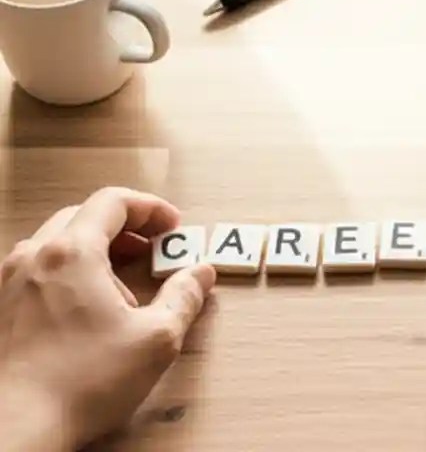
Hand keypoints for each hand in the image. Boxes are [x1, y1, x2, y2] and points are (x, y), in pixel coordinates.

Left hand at [0, 188, 215, 451]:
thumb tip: (200, 274)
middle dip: (124, 228)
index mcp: (71, 253)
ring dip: (95, 251)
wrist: (15, 428)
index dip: (150, 208)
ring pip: (55, 244)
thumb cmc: (79, 383)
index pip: (112, 202)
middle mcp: (32, 258)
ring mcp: (7, 283)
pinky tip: (85, 311)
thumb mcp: (155, 339)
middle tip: (152, 250)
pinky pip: (36, 272)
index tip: (172, 228)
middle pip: (82, 217)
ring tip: (120, 287)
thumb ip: (184, 298)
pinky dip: (68, 273)